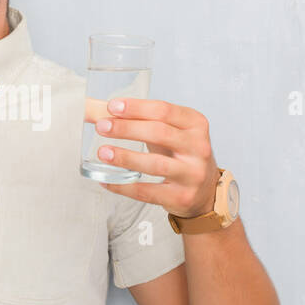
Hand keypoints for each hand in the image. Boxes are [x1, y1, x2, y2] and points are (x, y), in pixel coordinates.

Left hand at [83, 97, 218, 216]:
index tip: (113, 107)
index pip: (164, 110)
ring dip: (125, 157)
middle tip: (102, 127)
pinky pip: (148, 191)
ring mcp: (192, 174)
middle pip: (160, 133)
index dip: (136, 108)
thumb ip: (142, 121)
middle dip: (127, 128)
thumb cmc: (181, 155)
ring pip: (156, 164)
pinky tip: (107, 181)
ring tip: (103, 152)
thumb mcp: (171, 132)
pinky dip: (124, 186)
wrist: (205, 191)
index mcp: (196, 124)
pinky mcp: (182, 197)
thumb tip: (100, 112)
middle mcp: (198, 148)